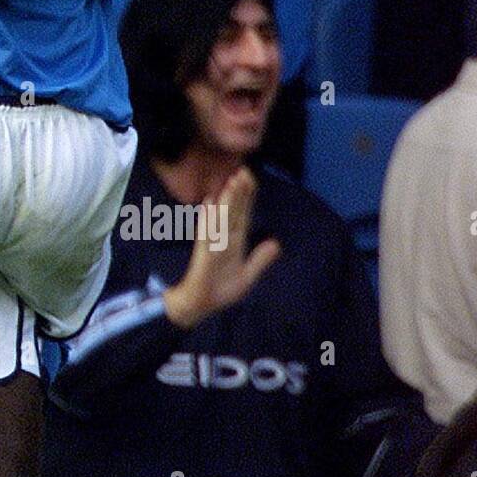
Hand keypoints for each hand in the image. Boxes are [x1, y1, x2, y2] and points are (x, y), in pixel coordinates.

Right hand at [162, 168, 281, 329]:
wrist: (201, 305)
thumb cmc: (222, 289)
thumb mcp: (248, 275)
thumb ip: (260, 259)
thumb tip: (276, 242)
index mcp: (235, 241)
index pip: (243, 214)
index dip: (247, 197)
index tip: (250, 177)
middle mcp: (224, 238)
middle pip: (233, 211)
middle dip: (238, 191)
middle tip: (242, 170)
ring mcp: (212, 245)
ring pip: (221, 219)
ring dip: (226, 201)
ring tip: (231, 183)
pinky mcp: (204, 255)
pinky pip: (207, 236)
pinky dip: (209, 221)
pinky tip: (209, 205)